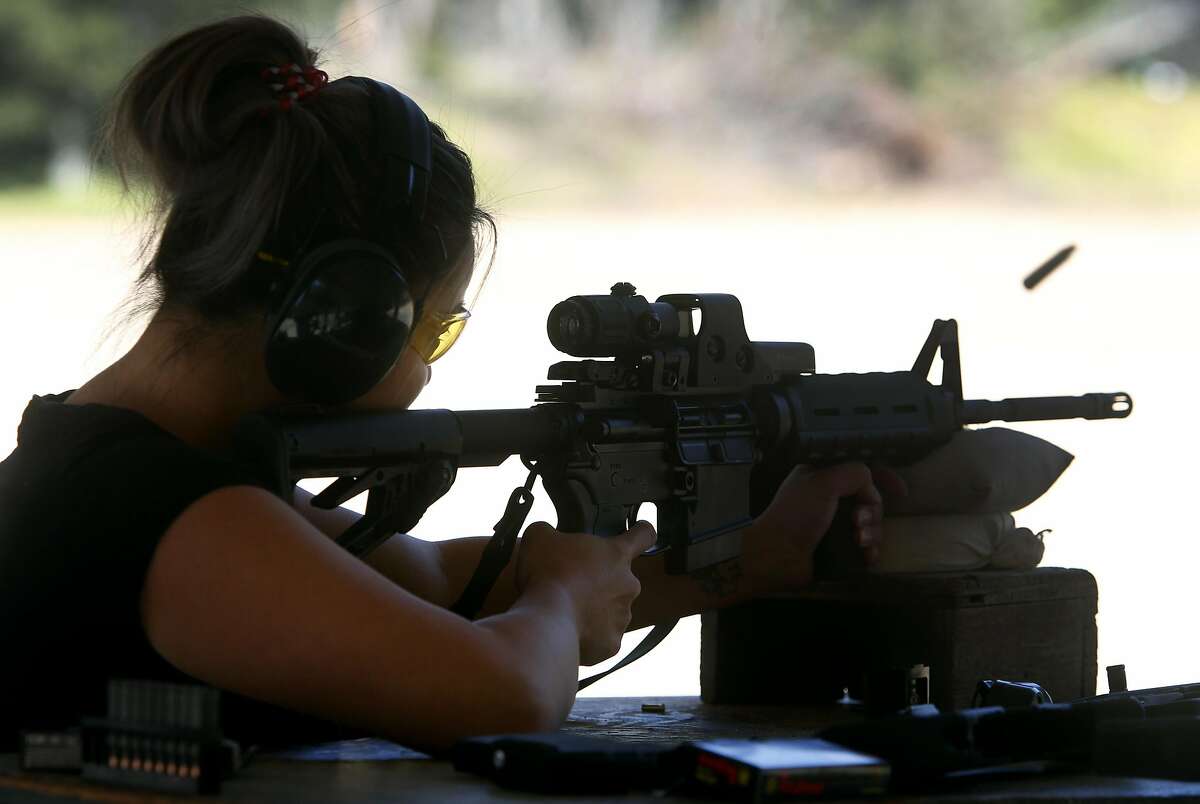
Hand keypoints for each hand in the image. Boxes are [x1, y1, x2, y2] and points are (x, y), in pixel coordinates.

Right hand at [514, 521, 655, 665]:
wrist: (546, 621)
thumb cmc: (546, 574)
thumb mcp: (539, 536)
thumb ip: (550, 531)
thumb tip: (547, 537)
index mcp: (616, 555)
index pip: (642, 536)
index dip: (641, 532)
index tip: (639, 531)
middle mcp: (628, 585)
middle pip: (620, 579)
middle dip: (600, 581)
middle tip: (572, 583)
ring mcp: (622, 617)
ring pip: (610, 610)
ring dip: (593, 609)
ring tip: (565, 610)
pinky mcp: (611, 644)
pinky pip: (600, 637)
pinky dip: (587, 635)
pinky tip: (566, 630)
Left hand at [742, 463, 906, 591]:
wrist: (777, 556)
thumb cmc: (796, 514)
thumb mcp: (824, 482)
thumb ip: (854, 473)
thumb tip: (871, 483)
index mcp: (823, 476)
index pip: (860, 471)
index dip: (884, 478)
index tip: (901, 491)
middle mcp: (830, 498)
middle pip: (871, 500)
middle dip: (872, 511)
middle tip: (858, 522)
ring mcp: (835, 524)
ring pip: (871, 525)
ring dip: (872, 532)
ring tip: (859, 541)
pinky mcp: (839, 548)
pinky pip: (867, 547)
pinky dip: (871, 551)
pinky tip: (867, 556)